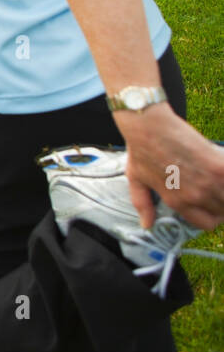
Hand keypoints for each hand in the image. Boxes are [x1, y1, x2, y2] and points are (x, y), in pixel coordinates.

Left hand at [121, 106, 223, 230]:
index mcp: (177, 202)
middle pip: (223, 212)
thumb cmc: (141, 149)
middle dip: (223, 203)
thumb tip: (147, 225)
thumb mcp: (136, 179)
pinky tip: (222, 166)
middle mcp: (196, 197)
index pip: (207, 223)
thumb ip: (143, 204)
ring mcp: (210, 183)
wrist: (148, 126)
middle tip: (218, 189)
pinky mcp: (219, 167)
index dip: (212, 216)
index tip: (212, 205)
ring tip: (220, 180)